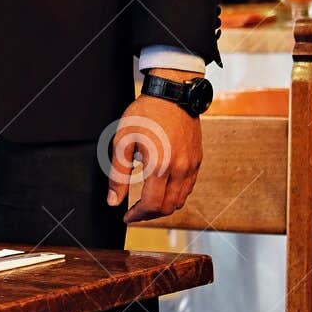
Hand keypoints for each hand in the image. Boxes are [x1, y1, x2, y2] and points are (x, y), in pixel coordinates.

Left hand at [107, 80, 202, 223]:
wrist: (172, 94)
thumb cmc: (145, 114)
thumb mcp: (123, 142)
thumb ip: (118, 175)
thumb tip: (113, 202)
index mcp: (160, 165)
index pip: (152, 204)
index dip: (137, 216)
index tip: (126, 217)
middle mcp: (180, 169)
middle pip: (168, 207)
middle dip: (150, 214)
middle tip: (134, 212)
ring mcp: (192, 165)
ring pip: (181, 200)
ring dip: (164, 206)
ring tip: (146, 202)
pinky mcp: (198, 160)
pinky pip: (189, 187)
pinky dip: (175, 195)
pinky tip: (162, 189)